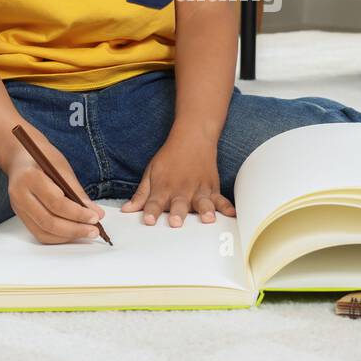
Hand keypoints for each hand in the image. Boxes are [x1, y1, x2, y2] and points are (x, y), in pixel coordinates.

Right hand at [6, 120, 105, 244]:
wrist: (20, 157)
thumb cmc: (43, 158)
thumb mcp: (62, 169)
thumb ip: (78, 193)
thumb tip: (96, 213)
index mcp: (30, 177)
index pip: (56, 202)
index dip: (77, 213)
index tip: (95, 217)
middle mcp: (19, 195)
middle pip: (49, 221)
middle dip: (74, 229)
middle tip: (94, 230)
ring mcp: (18, 208)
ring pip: (43, 231)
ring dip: (67, 236)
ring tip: (86, 232)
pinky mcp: (21, 216)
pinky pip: (39, 233)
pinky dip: (58, 237)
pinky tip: (72, 232)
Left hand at [121, 129, 235, 226]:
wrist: (193, 138)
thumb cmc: (170, 158)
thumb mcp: (151, 172)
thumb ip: (141, 194)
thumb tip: (127, 210)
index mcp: (164, 187)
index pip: (155, 202)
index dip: (151, 212)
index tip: (148, 220)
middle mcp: (182, 190)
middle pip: (179, 204)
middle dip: (178, 213)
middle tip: (176, 222)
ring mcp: (199, 190)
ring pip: (202, 202)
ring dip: (205, 210)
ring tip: (207, 219)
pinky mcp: (212, 188)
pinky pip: (221, 199)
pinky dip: (227, 206)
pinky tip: (232, 213)